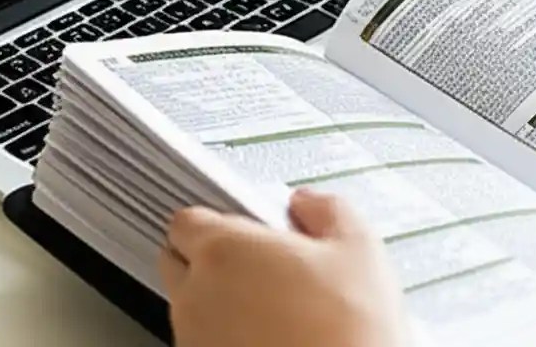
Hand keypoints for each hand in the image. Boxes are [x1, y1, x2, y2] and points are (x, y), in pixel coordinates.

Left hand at [160, 189, 407, 346]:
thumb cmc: (348, 329)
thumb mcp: (358, 247)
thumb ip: (325, 209)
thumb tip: (307, 203)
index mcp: (224, 250)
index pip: (185, 220)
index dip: (217, 221)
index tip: (246, 230)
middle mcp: (196, 295)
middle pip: (177, 262)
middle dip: (209, 259)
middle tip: (258, 267)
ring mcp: (194, 340)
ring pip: (190, 308)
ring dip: (218, 302)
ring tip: (274, 311)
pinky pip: (203, 342)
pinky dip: (226, 338)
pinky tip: (271, 339)